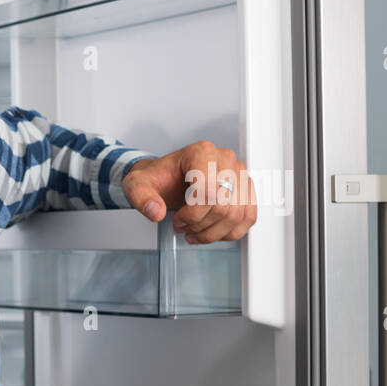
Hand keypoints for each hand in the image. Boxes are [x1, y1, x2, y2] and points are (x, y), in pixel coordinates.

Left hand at [122, 140, 256, 242]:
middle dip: (200, 225)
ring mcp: (238, 173)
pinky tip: (213, 232)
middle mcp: (224, 159)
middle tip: (183, 227)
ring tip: (195, 231)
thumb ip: (141, 197)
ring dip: (214, 232)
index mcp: (201, 152)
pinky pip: (248, 217)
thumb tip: (155, 211)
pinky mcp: (245, 189)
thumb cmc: (158, 179)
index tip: (177, 219)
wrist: (167, 178)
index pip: (208, 191)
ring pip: (237, 214)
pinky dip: (231, 232)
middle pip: (223, 206)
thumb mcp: (137, 185)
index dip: (192, 214)